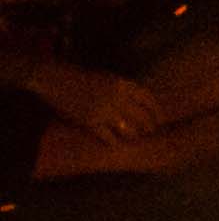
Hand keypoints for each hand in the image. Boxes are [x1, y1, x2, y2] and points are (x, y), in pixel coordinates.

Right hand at [17, 59, 162, 137]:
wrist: (55, 78)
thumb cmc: (81, 77)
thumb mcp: (108, 78)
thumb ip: (125, 90)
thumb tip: (141, 105)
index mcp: (124, 83)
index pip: (149, 99)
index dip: (158, 111)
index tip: (162, 120)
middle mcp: (118, 97)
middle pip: (143, 117)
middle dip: (149, 127)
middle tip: (151, 133)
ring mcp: (105, 110)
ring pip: (129, 129)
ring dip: (133, 135)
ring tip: (135, 138)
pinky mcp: (90, 122)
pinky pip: (109, 137)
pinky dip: (114, 141)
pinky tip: (115, 143)